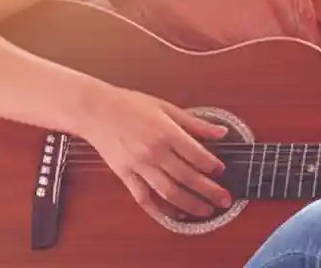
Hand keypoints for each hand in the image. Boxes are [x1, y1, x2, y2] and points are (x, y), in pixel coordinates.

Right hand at [80, 84, 232, 221]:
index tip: (222, 171)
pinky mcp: (125, 175)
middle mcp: (154, 152)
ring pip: (169, 192)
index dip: (212, 166)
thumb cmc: (130, 105)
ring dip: (190, 204)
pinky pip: (144, 198)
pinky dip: (160, 211)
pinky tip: (174, 216)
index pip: (197, 155)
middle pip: (187, 177)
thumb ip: (195, 123)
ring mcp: (139, 166)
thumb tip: (221, 132)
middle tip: (225, 199)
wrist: (96, 111)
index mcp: (166, 133)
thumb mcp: (166, 107)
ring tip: (206, 211)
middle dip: (209, 191)